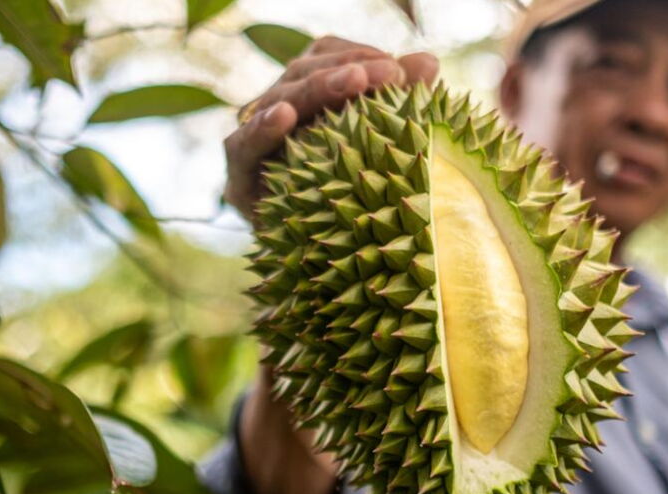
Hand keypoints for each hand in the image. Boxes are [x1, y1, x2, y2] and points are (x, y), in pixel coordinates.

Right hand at [223, 37, 438, 220]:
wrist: (317, 266)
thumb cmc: (356, 203)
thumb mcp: (383, 149)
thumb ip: (401, 104)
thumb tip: (428, 63)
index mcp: (307, 98)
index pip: (323, 56)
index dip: (356, 53)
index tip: (396, 68)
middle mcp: (275, 111)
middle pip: (301, 72)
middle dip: (345, 68)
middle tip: (387, 74)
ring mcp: (253, 143)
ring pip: (275, 99)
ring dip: (314, 88)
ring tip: (351, 80)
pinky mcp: (238, 179)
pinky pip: (243, 146)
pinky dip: (260, 128)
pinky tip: (282, 116)